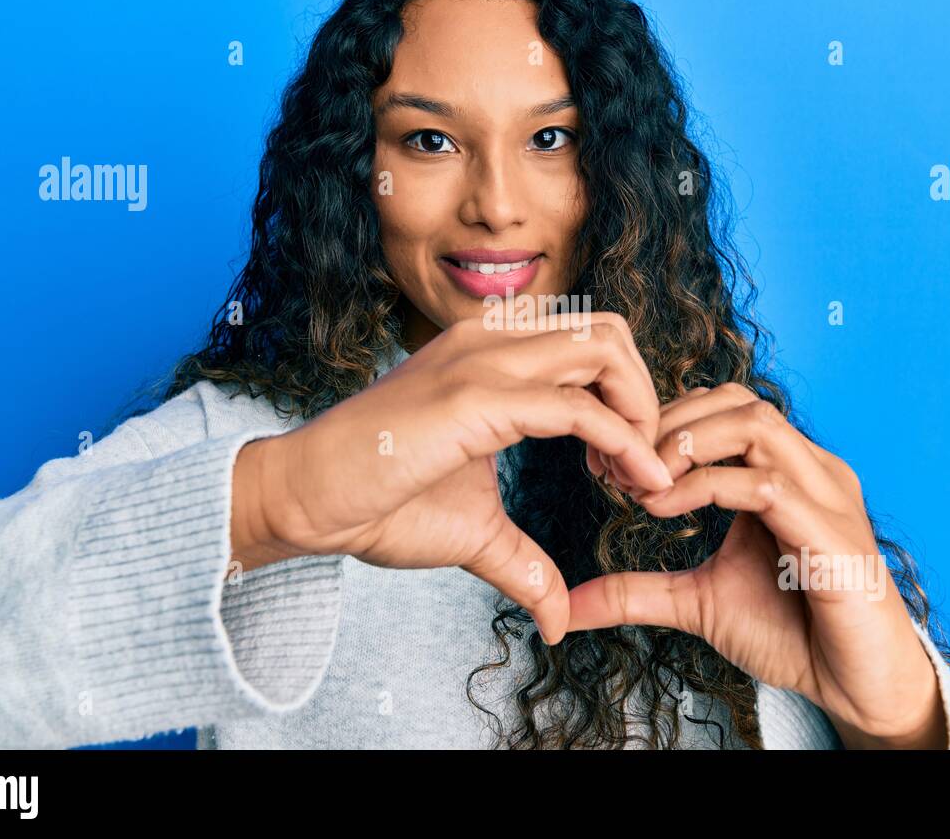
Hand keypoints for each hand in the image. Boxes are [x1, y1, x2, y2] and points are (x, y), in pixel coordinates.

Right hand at [238, 313, 674, 644]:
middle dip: (645, 394)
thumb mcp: (473, 529)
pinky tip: (636, 484)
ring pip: (604, 348)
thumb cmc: (378, 502)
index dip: (624, 399)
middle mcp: (491, 341)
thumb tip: (559, 619)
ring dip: (640, 411)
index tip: (619, 467)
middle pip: (610, 331)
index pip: (589, 342)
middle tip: (638, 464)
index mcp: (489, 352)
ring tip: (636, 475)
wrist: (305, 499)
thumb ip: (524, 561)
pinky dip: (624, 443)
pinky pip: (579, 408)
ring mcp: (482, 361)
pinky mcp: (476, 399)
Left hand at [570, 383, 947, 747]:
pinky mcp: (832, 534)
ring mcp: (826, 496)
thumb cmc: (793, 634)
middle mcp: (811, 470)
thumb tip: (570, 604)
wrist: (857, 686)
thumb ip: (638, 591)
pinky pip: (766, 485)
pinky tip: (666, 508)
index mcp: (786, 472)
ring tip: (643, 482)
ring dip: (687, 442)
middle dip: (667, 422)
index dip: (663, 421)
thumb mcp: (698, 603)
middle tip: (618, 466)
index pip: (724, 407)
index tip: (611, 461)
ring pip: (755, 423)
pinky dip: (707, 485)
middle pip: (737, 399)